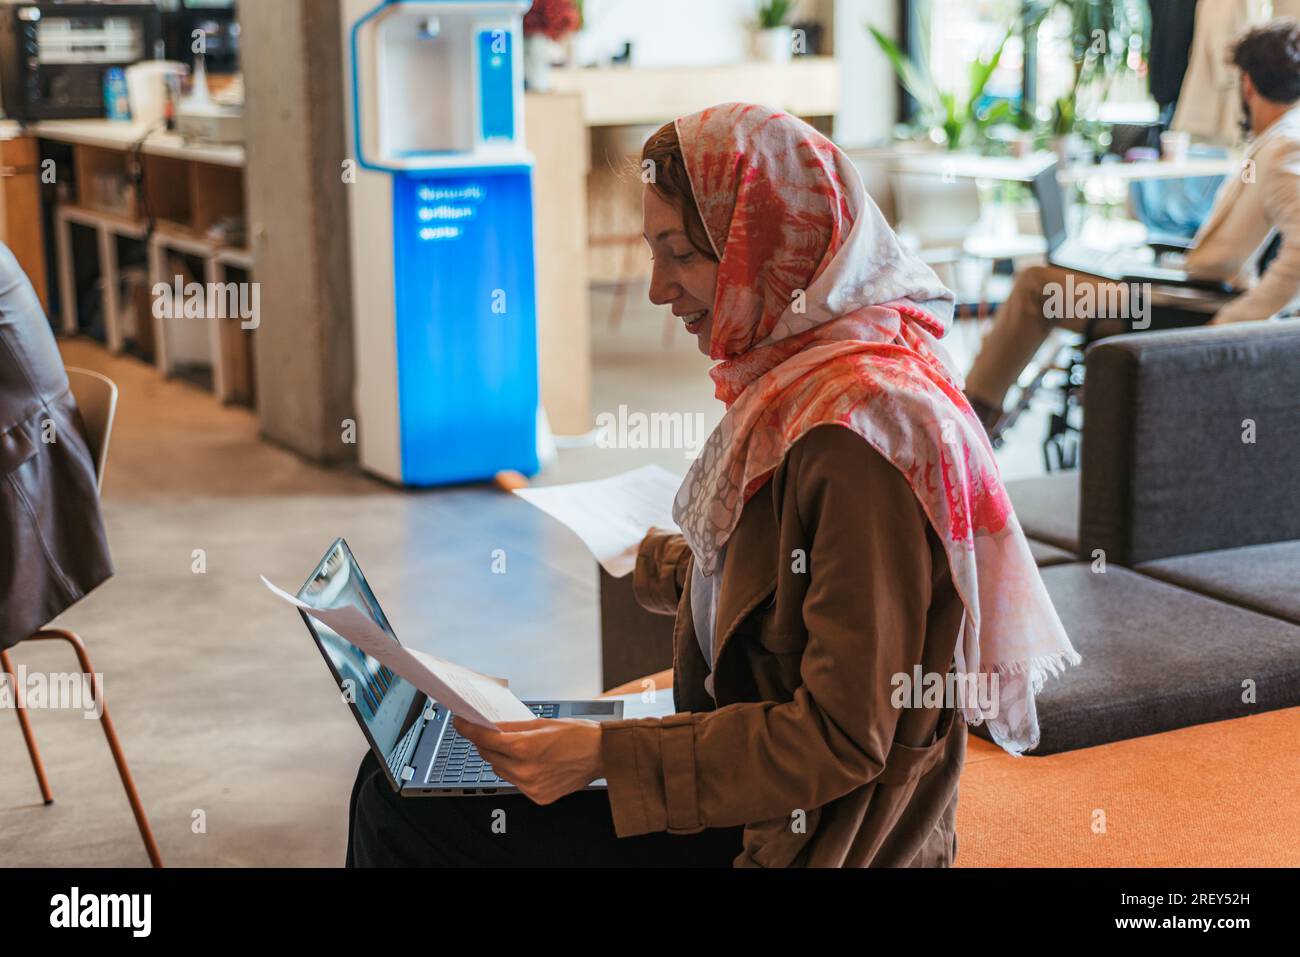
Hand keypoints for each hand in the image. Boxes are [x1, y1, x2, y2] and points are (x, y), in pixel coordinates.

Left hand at [453, 717, 603, 804]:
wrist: (603, 754)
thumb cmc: (578, 735)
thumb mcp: (542, 722)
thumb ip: (513, 727)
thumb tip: (491, 727)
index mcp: (525, 747)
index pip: (484, 739)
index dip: (468, 729)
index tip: (461, 723)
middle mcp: (525, 770)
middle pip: (489, 755)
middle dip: (486, 742)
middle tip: (488, 732)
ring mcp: (531, 786)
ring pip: (500, 770)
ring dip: (500, 758)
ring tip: (513, 747)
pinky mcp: (538, 796)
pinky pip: (515, 782)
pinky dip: (516, 771)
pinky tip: (529, 762)